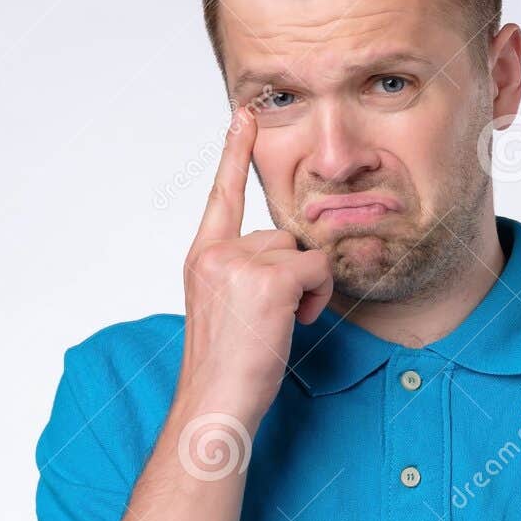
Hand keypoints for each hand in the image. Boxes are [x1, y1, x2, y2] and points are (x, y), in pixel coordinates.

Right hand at [178, 105, 333, 423]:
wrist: (214, 405)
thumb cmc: (226, 368)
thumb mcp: (225, 307)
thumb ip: (243, 271)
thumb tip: (286, 256)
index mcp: (202, 257)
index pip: (221, 194)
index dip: (234, 152)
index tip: (243, 115)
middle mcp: (215, 252)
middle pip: (281, 235)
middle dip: (291, 274)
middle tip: (273, 317)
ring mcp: (240, 263)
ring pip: (301, 252)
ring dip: (306, 288)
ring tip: (279, 324)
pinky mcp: (269, 280)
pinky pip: (317, 269)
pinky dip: (318, 297)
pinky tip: (295, 323)